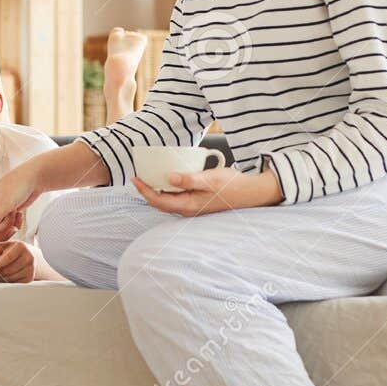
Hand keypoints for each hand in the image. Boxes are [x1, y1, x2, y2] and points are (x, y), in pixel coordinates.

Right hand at [0, 165, 43, 242]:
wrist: (33, 179)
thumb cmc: (16, 186)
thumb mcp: (4, 203)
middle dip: (0, 231)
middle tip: (9, 215)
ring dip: (9, 227)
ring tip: (15, 212)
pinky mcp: (4, 219)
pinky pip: (8, 232)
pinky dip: (16, 223)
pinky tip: (19, 212)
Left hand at [0, 241, 35, 282]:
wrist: (35, 258)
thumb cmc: (15, 251)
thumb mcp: (3, 248)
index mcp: (21, 246)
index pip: (7, 258)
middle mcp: (28, 257)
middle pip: (8, 269)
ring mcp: (30, 269)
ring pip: (10, 278)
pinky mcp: (29, 278)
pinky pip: (14, 283)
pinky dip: (6, 282)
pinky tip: (3, 278)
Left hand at [131, 165, 285, 216]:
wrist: (251, 194)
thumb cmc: (232, 186)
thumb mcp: (209, 179)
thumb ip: (189, 179)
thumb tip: (169, 177)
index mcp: (188, 206)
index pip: (158, 200)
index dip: (144, 190)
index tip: (135, 178)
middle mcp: (188, 209)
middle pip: (160, 202)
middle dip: (147, 190)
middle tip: (139, 176)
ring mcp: (193, 207)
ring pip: (168, 200)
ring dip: (157, 190)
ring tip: (150, 177)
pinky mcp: (198, 203)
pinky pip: (177, 198)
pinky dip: (169, 189)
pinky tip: (169, 179)